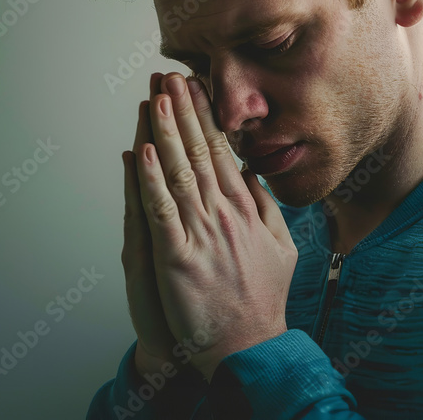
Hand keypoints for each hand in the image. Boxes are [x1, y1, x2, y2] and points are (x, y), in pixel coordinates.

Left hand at [133, 72, 297, 380]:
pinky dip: (150, 181)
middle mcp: (224, 215)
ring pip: (179, 173)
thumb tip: (253, 173)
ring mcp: (201, 234)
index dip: (206, 116)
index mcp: (245, 210)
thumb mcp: (280, 247)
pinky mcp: (178, 258)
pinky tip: (142, 152)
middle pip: (200, 152)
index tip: (196, 86)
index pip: (222, 151)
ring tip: (157, 97)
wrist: (251, 348)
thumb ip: (266, 208)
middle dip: (184, 111)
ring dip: (166, 133)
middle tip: (171, 74)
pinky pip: (161, 212)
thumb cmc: (261, 300)